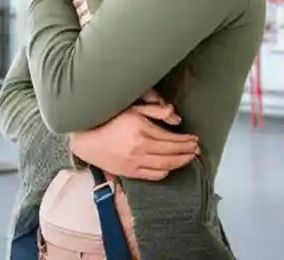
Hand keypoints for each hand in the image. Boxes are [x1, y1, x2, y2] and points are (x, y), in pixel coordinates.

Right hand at [70, 95, 199, 180]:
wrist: (86, 140)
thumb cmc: (107, 120)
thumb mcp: (131, 109)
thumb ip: (154, 110)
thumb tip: (175, 116)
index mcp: (141, 130)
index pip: (171, 138)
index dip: (186, 140)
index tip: (195, 139)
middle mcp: (140, 148)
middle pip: (172, 153)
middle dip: (188, 152)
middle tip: (197, 149)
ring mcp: (136, 163)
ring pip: (166, 165)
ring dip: (181, 162)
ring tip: (190, 158)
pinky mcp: (131, 173)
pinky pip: (155, 175)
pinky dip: (166, 171)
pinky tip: (170, 166)